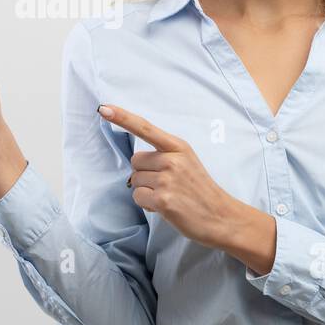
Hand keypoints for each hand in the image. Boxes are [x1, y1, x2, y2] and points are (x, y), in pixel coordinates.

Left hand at [97, 103, 248, 251]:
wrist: (221, 216)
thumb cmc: (200, 190)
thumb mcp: (187, 161)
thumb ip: (165, 155)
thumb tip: (137, 162)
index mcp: (178, 146)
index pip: (145, 128)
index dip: (123, 118)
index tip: (104, 108)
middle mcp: (172, 159)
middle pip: (135, 161)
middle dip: (144, 174)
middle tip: (166, 185)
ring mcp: (167, 179)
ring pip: (134, 180)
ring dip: (146, 191)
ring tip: (168, 196)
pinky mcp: (163, 199)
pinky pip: (137, 197)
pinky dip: (147, 204)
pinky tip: (165, 207)